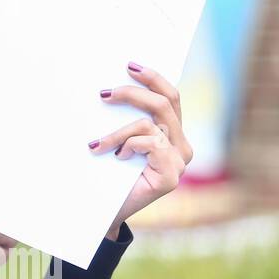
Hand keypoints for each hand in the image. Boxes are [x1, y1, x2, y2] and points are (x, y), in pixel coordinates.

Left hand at [89, 61, 191, 238]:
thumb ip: (123, 119)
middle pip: (164, 103)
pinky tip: (115, 157)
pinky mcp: (172, 176)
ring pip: (150, 124)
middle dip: (132, 93)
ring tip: (97, 145)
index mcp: (172, 133)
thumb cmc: (109, 174)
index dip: (153, 78)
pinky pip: (150, 144)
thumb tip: (106, 88)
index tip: (129, 65)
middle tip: (104, 94)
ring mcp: (179, 161)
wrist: (105, 212)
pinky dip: (127, 145)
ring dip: (117, 132)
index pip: (170, 96)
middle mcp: (181, 145)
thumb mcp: (117, 139)